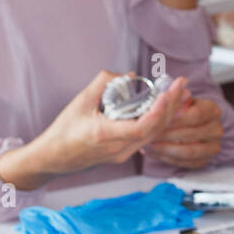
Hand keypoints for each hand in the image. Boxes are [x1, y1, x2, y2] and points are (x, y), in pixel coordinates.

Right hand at [35, 70, 192, 176]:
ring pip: (154, 135)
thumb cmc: (63, 131)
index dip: (158, 111)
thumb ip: (105, 83)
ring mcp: (122, 154)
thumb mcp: (80, 101)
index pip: (141, 128)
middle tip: (181, 85)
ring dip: (168, 113)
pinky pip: (147, 138)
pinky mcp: (123, 154)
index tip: (167, 93)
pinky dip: (159, 122)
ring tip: (179, 93)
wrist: (52, 158)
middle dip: (171, 106)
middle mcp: (117, 149)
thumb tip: (129, 75)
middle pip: (154, 130)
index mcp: (105, 136)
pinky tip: (166, 108)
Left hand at [140, 95, 223, 169]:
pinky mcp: (205, 161)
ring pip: (188, 151)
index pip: (196, 114)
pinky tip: (154, 152)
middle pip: (191, 134)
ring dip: (165, 148)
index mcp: (213, 110)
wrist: (188, 125)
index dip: (176, 118)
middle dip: (167, 134)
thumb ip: (178, 95)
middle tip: (149, 134)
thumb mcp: (179, 100)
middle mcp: (217, 128)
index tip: (160, 119)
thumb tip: (179, 83)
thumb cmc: (181, 111)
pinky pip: (185, 163)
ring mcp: (213, 146)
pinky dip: (167, 158)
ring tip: (148, 144)